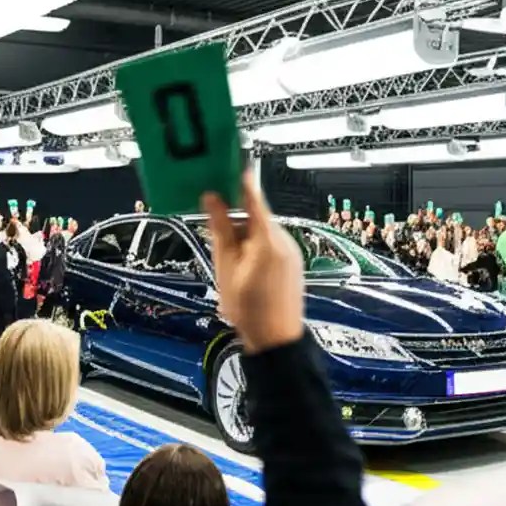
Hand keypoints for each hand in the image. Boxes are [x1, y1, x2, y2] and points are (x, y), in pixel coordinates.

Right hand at [202, 173, 303, 353]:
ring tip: (228, 257)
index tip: (227, 165)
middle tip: (213, 219)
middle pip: (257, 215)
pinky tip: (243, 266)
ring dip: (244, 234)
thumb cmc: (249, 309)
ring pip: (263, 231)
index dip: (239, 179)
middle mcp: (284, 241)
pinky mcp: (293, 262)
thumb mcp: (226, 267)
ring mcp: (292, 252)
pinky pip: (271, 244)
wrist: (276, 340)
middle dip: (236, 216)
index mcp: (267, 240)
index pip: (253, 197)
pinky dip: (255, 246)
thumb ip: (221, 230)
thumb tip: (213, 199)